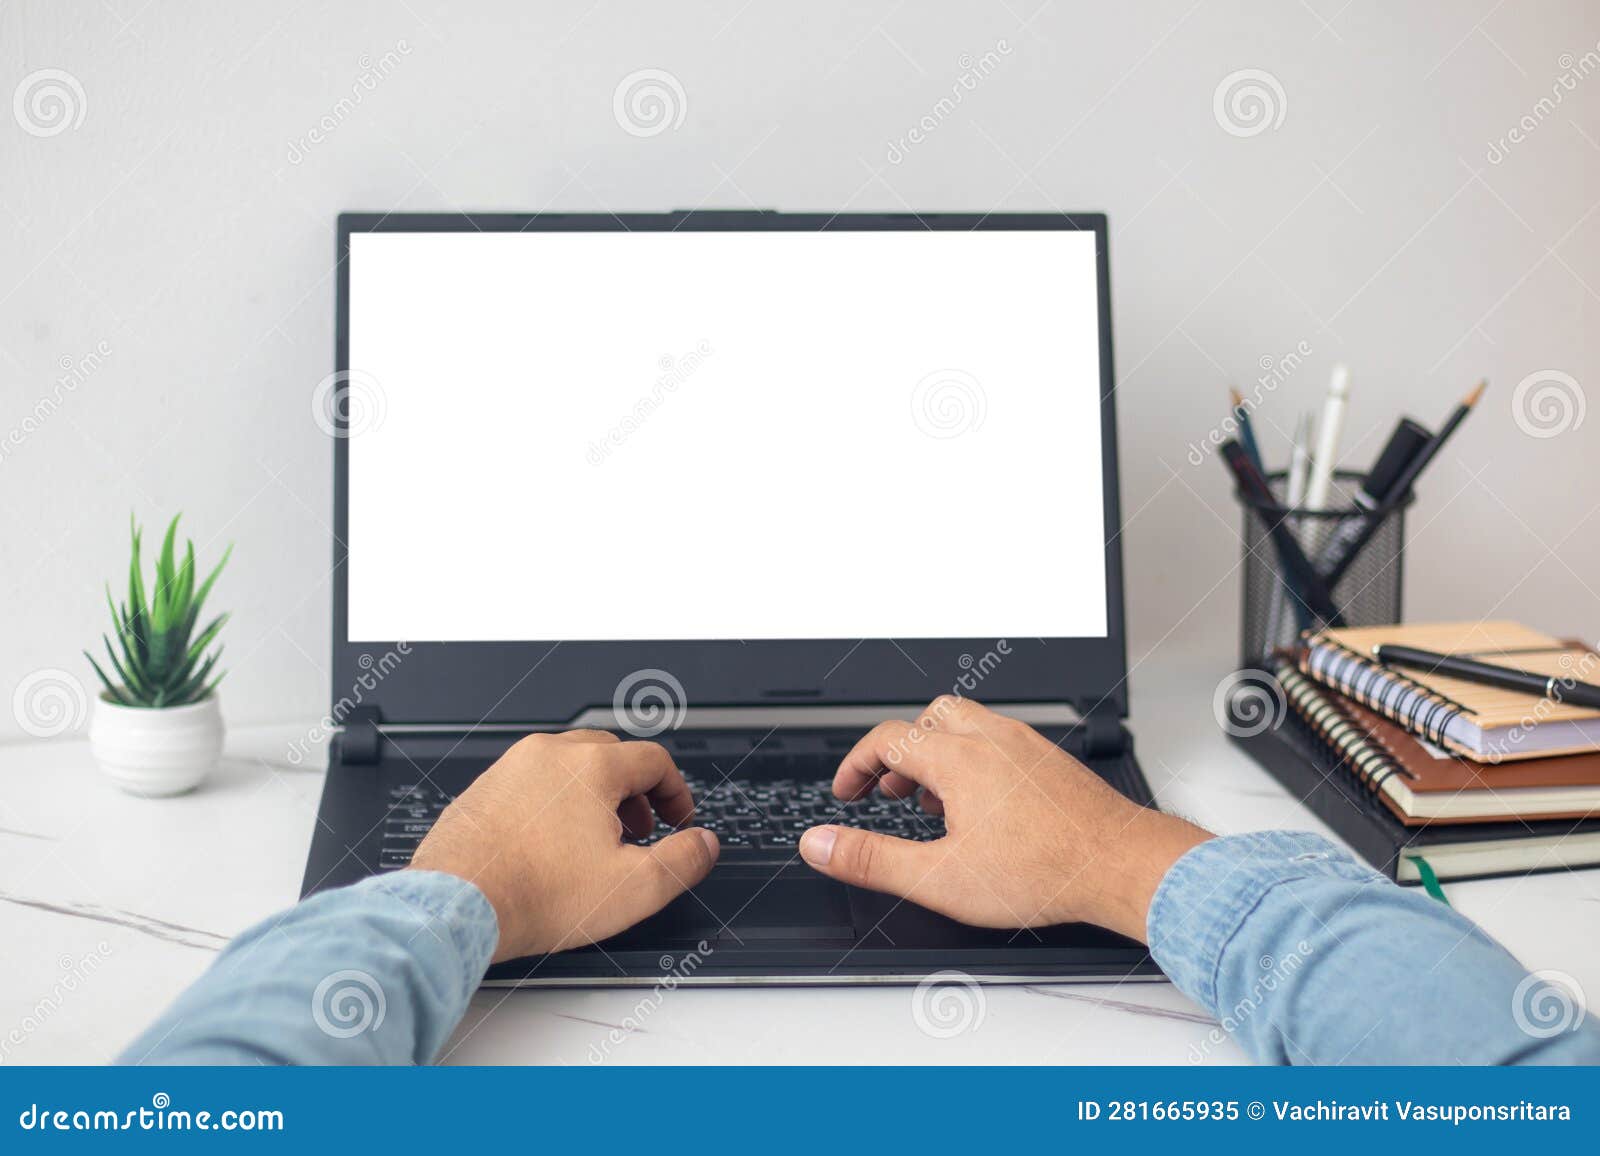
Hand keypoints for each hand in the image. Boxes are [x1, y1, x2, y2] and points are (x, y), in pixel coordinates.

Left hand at [408, 731, 718, 961]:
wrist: (457, 905)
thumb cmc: (533, 894)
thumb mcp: (634, 888)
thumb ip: (682, 861)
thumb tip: (704, 845)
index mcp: (591, 767)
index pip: (653, 760)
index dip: (676, 792)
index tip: (677, 820)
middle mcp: (548, 755)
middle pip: (611, 753)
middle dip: (634, 790)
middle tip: (640, 829)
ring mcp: (510, 769)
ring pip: (567, 766)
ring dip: (593, 795)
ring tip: (595, 840)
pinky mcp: (483, 791)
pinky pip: (530, 784)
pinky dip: (552, 804)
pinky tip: (550, 846)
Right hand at [797, 697, 1210, 941]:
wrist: (1120, 866)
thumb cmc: (1044, 873)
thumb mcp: (939, 878)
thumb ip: (871, 859)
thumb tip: (819, 845)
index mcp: (958, 760)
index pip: (887, 739)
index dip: (856, 764)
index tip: (847, 792)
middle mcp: (993, 740)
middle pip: (929, 718)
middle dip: (901, 751)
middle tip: (891, 790)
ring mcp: (1027, 746)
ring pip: (968, 723)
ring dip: (939, 752)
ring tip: (935, 802)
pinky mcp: (1052, 761)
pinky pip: (1001, 740)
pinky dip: (976, 760)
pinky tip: (985, 808)